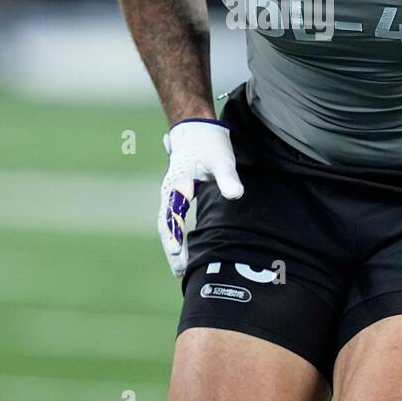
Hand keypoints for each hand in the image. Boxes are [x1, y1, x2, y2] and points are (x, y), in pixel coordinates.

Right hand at [157, 118, 244, 277]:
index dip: (174, 239)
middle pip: (165, 226)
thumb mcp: (222, 160)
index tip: (179, 258)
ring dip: (173, 245)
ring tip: (181, 268)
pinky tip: (186, 247)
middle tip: (180, 272)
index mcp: (175, 187)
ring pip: (167, 224)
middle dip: (172, 250)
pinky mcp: (178, 194)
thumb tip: (236, 195)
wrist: (198, 128)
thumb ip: (227, 178)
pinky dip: (177, 235)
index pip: (171, 219)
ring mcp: (171, 194)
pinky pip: (173, 219)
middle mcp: (169, 193)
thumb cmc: (210, 144)